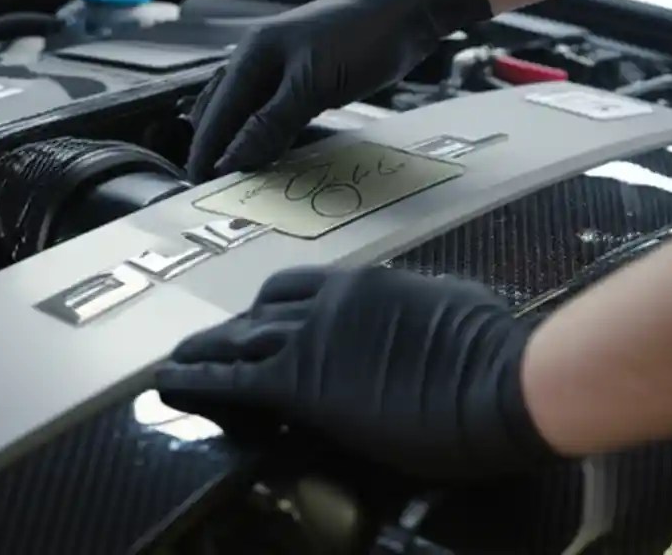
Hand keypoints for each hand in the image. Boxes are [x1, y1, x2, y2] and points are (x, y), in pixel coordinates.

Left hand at [155, 266, 555, 479]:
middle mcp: (329, 301)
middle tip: (210, 348)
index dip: (269, 311)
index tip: (256, 326)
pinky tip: (168, 387)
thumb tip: (420, 314)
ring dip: (201, 353)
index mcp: (367, 285)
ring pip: (235, 340)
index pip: (297, 289)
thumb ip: (419, 309)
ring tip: (174, 366)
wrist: (503, 381)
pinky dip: (194, 381)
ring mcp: (311, 338)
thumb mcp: (453, 310)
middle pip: (259, 309)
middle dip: (232, 331)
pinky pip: (229, 378)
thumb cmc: (495, 349)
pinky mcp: (301, 381)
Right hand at [186, 0, 490, 180]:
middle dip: (211, 145)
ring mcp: (281, 64)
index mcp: (252, 55)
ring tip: (230, 172)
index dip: (205, 150)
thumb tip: (232, 158)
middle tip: (209, 185)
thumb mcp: (313, 83)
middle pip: (221, 109)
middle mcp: (258, 57)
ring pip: (243, 108)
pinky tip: (264, 146)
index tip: (197, 184)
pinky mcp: (305, 74)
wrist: (408, 9)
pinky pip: (270, 108)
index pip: (216, 113)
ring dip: (234, 139)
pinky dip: (262, 131)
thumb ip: (270, 123)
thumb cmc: (363, 36)